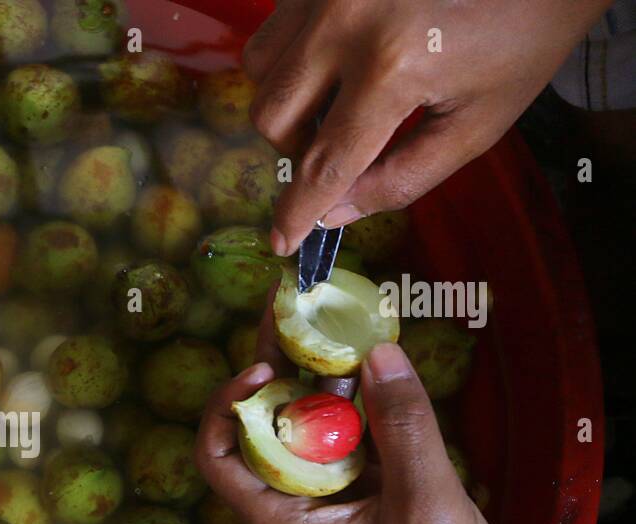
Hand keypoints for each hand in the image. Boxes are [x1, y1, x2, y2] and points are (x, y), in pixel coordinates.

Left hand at [195, 309, 538, 523]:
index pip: (217, 457)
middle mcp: (291, 517)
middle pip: (261, 437)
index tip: (266, 366)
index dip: (227, 404)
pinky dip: (353, 418)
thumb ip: (403, 426)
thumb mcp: (426, 503)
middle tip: (293, 314)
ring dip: (318, 390)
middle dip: (276, 376)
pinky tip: (374, 377)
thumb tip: (378, 352)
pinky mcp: (360, 515)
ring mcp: (325, 516)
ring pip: (305, 443)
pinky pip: (342, 458)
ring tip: (330, 329)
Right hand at [244, 0, 611, 253]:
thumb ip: (402, 178)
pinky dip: (293, 57)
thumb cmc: (522, 39)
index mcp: (394, 68)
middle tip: (341, 144)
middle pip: (274, 117)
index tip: (281, 241)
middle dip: (298, 147)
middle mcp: (345, 22)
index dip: (297, 211)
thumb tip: (334, 213)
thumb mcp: (478, 125)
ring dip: (289, 101)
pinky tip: (336, 58)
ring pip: (261, 70)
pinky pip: (275, 30)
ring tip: (337, 99)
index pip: (325, 162)